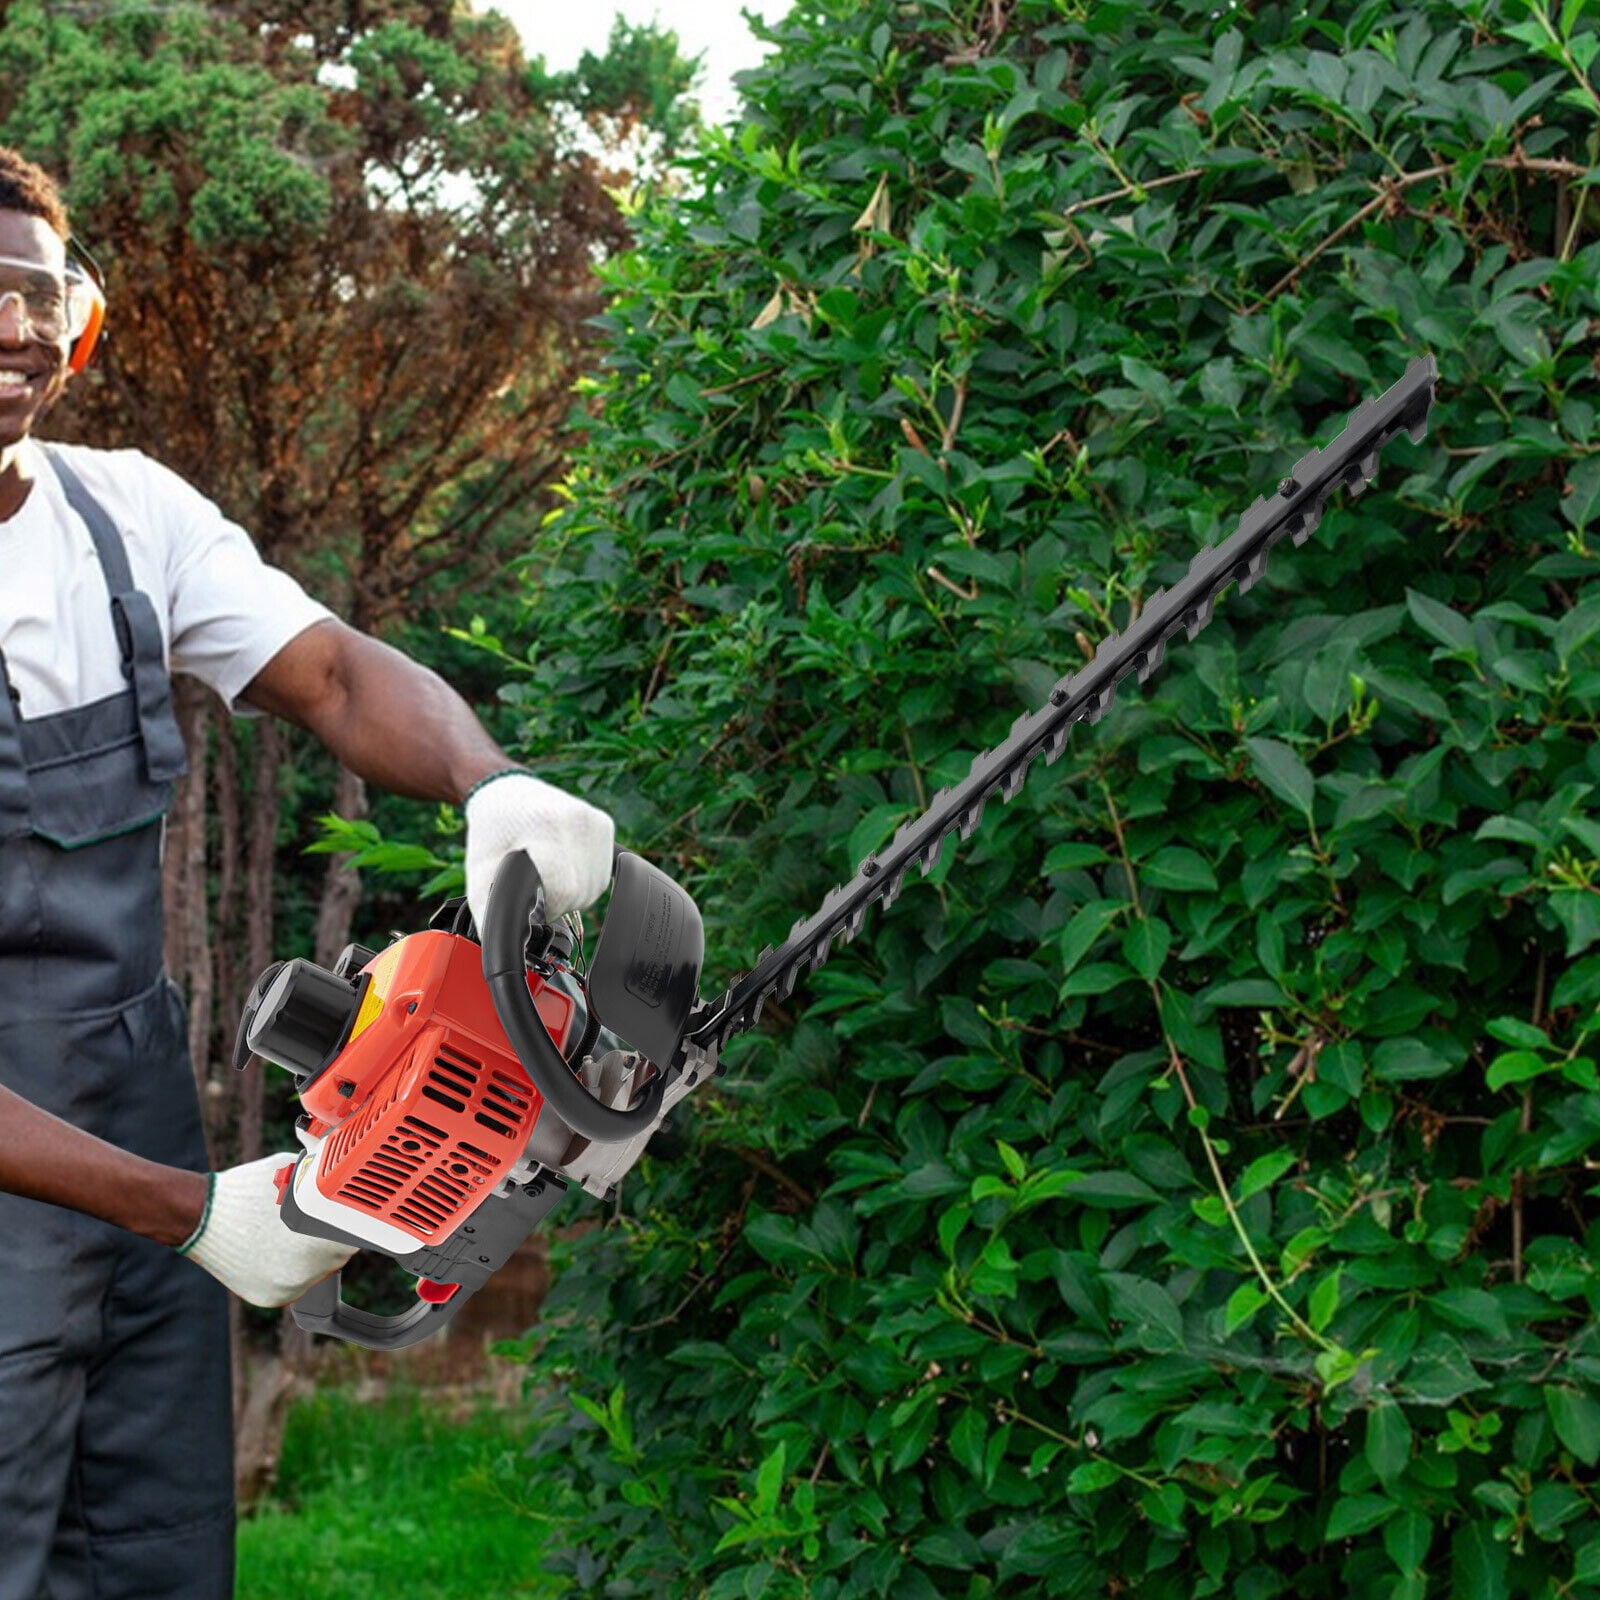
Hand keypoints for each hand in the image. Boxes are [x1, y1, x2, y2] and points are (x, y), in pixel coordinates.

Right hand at [178, 1152, 355, 1306]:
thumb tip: (348, 1180)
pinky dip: (293, 1268)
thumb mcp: (298, 1173)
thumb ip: (326, 1184)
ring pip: (318, 1271)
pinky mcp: (271, 1298)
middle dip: (332, 1237)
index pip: (356, 1237)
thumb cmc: (251, 1190)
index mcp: (320, 1239)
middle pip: (339, 1255)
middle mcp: (307, 1270)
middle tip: (318, 1219)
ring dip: (314, 1254)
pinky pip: (295, 1282)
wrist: (202, 1217)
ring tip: (292, 1232)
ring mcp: (288, 1288)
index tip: (350, 1214)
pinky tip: (277, 1248)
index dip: (354, 1223)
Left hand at [463, 768, 614, 930]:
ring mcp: (596, 823)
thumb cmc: (493, 830)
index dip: (547, 906)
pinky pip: (602, 872)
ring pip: (596, 886)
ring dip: (573, 892)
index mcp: (548, 829)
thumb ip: (488, 909)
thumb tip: (498, 944)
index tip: (531, 898)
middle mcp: (579, 822)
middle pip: (583, 892)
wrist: (506, 791)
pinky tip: (564, 865)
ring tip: (549, 874)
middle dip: (559, 901)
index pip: (565, 891)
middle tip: (536, 885)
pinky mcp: (604, 825)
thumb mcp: (480, 869)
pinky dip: (584, 878)